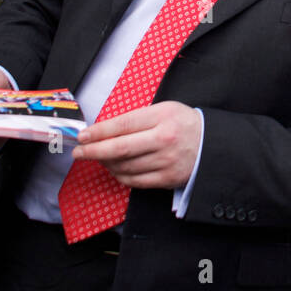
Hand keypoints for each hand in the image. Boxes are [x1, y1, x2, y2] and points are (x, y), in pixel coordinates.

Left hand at [72, 101, 200, 189]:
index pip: (123, 124)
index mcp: (162, 117)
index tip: (83, 135)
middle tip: (79, 152)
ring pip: (124, 166)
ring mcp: (166, 161)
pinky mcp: (167, 179)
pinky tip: (115, 169)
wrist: (212, 144)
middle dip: (94, 151)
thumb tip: (104, 130)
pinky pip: (135, 181)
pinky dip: (120, 176)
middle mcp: (164, 140)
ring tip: (99, 158)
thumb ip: (137, 118)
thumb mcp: (164, 110)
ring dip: (106, 164)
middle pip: (120, 148)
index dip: (99, 131)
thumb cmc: (184, 124)